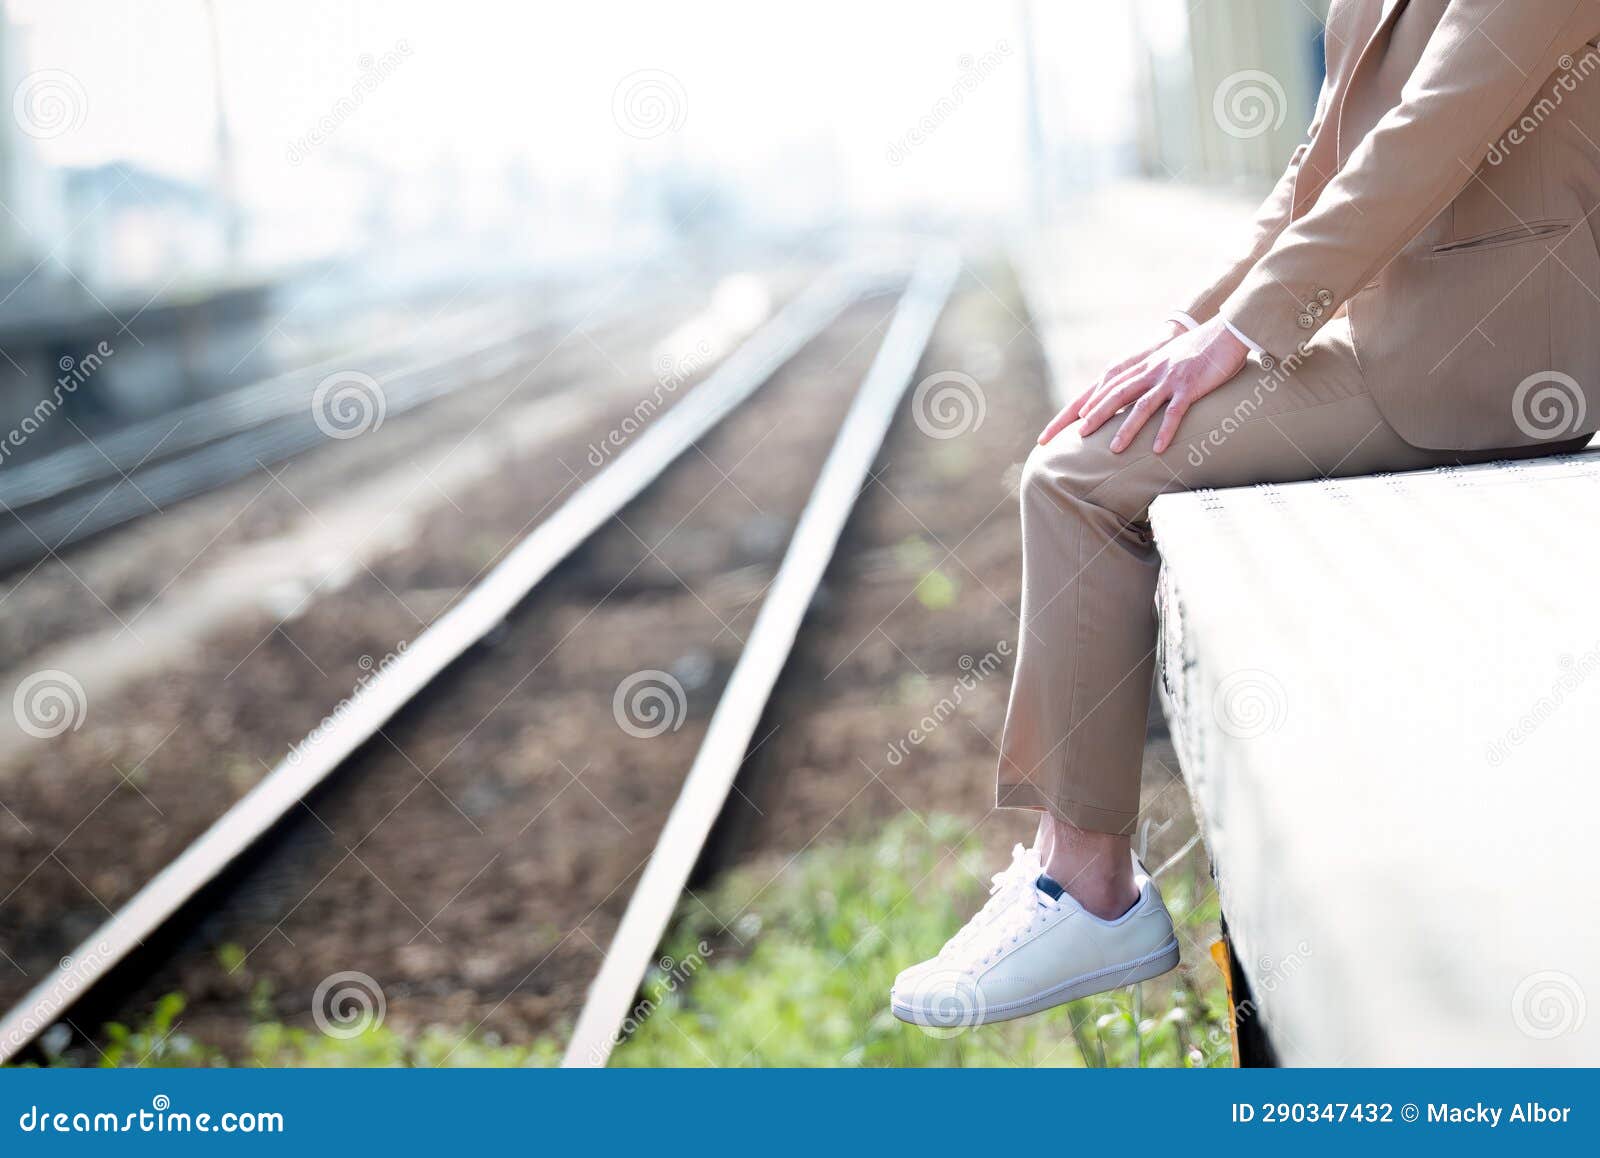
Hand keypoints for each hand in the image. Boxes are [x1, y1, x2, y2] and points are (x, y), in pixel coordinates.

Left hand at [1038, 320, 1185, 445]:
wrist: (1225, 333)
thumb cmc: (1195, 350)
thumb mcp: (1163, 360)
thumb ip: (1145, 374)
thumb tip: (1129, 392)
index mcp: (1140, 367)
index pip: (1105, 387)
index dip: (1085, 405)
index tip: (1067, 422)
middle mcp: (1149, 371)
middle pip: (1115, 395)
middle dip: (1095, 416)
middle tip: (1077, 437)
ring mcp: (1168, 379)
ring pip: (1141, 405)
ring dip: (1127, 428)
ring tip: (1114, 450)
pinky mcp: (1189, 386)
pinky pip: (1174, 411)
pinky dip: (1165, 430)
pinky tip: (1157, 449)